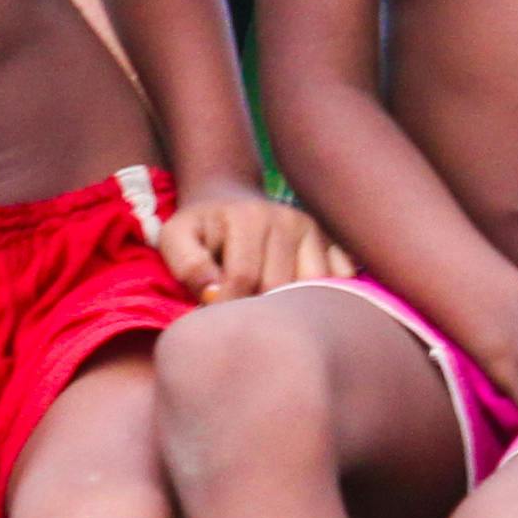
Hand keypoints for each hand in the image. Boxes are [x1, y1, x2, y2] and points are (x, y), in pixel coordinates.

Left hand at [160, 193, 348, 300]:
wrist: (229, 199)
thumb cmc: (201, 228)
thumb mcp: (176, 237)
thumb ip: (186, 263)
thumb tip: (214, 293)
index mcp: (249, 216)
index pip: (243, 278)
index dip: (226, 307)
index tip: (215, 319)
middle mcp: (288, 218)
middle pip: (280, 286)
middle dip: (258, 309)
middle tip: (243, 318)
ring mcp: (314, 229)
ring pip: (314, 287)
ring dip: (293, 306)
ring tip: (270, 311)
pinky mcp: (331, 241)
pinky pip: (341, 277)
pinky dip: (328, 294)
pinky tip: (304, 300)